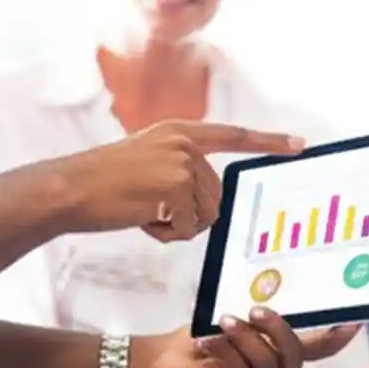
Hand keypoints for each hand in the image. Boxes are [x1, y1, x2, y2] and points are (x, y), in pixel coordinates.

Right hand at [56, 120, 304, 240]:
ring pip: (206, 214)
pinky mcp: (176, 188)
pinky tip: (141, 219)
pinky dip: (167, 234)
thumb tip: (212, 201)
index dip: (268, 141)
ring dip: (178, 226)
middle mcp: (185, 144)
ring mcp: (182, 164)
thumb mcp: (147, 161)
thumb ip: (180, 169)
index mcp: (180, 132)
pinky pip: (189, 228)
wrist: (70, 188)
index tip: (298, 144)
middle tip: (151, 209)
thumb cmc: (103, 183)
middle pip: (217, 195)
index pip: (233, 135)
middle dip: (190, 214)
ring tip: (143, 211)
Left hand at [132, 308, 361, 367]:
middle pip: (293, 353)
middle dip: (274, 327)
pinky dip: (228, 352)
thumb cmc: (201, 342)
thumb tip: (283, 296)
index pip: (318, 349)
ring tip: (223, 323)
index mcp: (284, 360)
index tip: (354, 321)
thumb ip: (264, 318)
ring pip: (268, 362)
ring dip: (244, 338)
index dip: (336, 337)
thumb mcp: (237, 321)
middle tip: (253, 309)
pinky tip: (211, 341)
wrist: (165, 363)